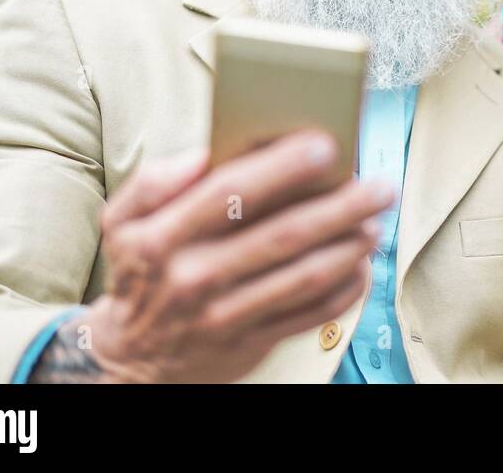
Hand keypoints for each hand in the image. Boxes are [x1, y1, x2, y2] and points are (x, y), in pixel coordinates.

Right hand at [62, 130, 392, 382]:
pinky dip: (345, 289)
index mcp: (164, 238)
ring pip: (305, 277)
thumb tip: (205, 153)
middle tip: (380, 186)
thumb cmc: (142, 271)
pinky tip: (363, 264)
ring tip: (377, 221)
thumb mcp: (122, 221)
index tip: (325, 144)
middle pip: (283, 235)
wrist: (131, 358)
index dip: (281, 167)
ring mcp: (226, 315)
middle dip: (340, 207)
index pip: (230, 193)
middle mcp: (197, 276)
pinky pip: (310, 315)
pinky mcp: (251, 343)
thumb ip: (154, 182)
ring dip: (350, 247)